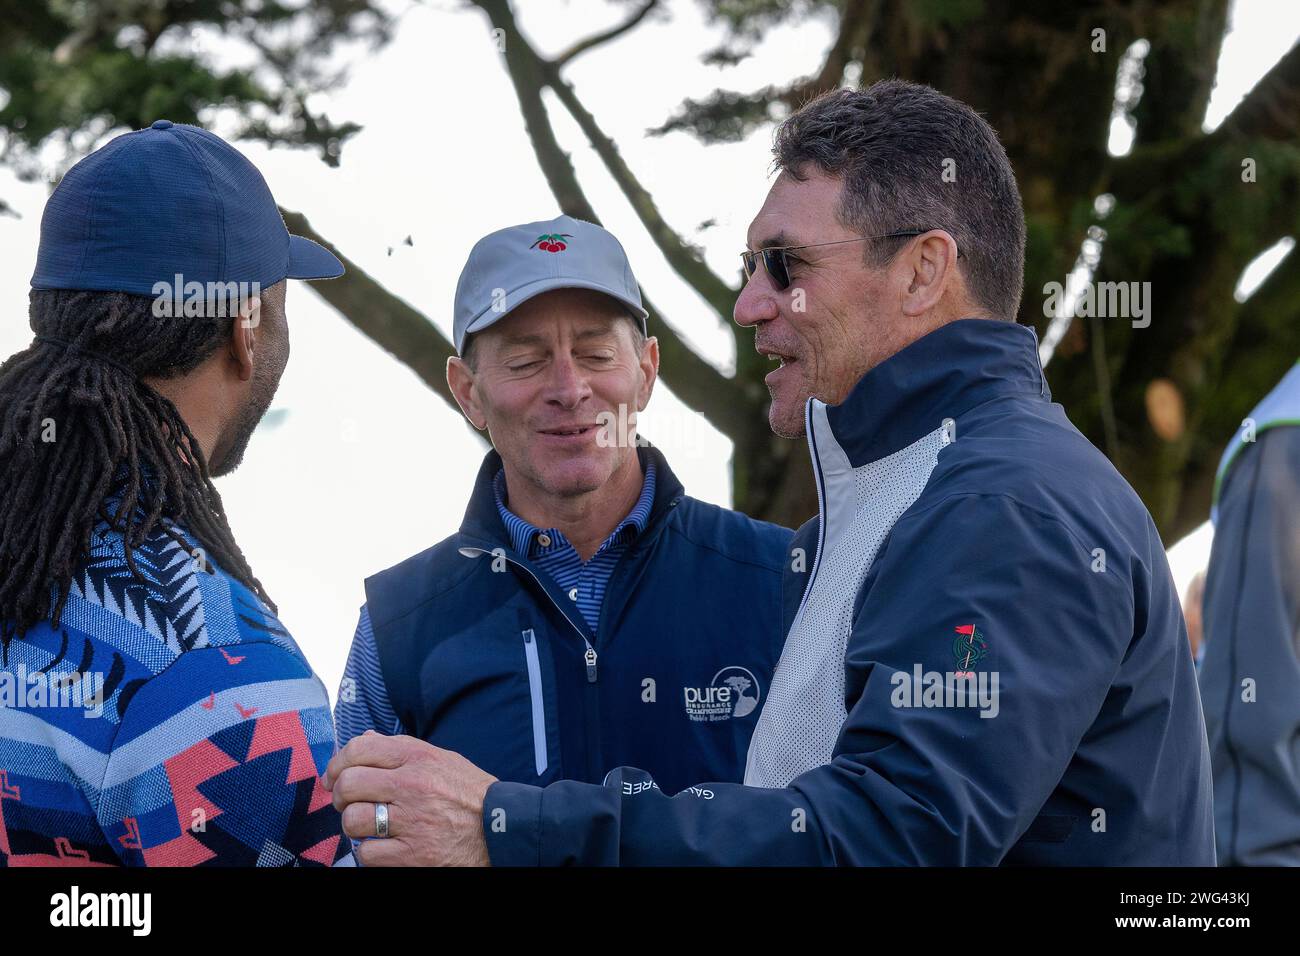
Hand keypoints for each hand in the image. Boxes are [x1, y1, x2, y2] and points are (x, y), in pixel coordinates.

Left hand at [324, 731, 496, 865]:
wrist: (504, 829)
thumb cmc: (470, 794)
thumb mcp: (442, 759)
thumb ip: (402, 750)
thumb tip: (363, 740)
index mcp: (419, 757)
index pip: (360, 748)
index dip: (337, 763)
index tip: (334, 777)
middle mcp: (413, 786)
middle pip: (349, 784)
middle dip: (341, 796)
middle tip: (349, 803)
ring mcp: (412, 822)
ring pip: (353, 820)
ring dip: (354, 826)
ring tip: (368, 826)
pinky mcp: (413, 855)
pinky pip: (367, 853)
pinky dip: (370, 852)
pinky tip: (384, 845)